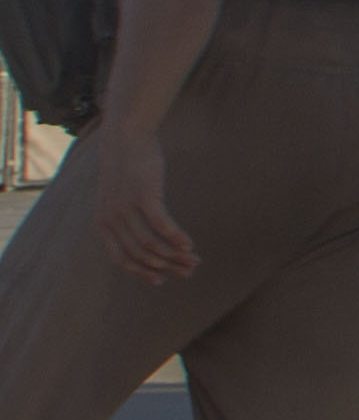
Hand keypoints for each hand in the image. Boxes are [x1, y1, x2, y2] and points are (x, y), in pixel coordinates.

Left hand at [88, 130, 197, 287]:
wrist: (125, 138)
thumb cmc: (127, 168)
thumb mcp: (119, 196)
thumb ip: (125, 216)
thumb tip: (143, 235)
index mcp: (103, 224)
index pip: (122, 259)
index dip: (143, 272)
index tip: (162, 281)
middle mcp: (112, 220)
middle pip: (140, 254)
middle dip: (166, 267)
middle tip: (188, 272)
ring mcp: (126, 208)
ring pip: (151, 243)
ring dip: (175, 255)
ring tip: (194, 260)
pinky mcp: (143, 195)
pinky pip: (161, 224)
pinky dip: (176, 238)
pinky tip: (190, 245)